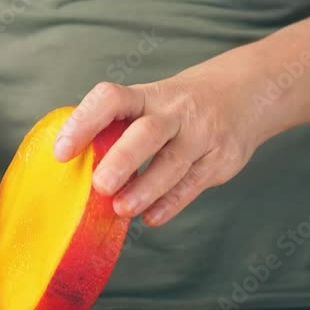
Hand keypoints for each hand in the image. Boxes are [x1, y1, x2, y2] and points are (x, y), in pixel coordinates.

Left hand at [53, 56, 274, 226]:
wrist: (248, 91)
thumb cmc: (179, 106)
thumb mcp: (151, 102)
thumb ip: (119, 128)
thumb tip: (72, 165)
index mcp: (147, 95)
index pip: (111, 99)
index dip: (84, 122)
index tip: (61, 151)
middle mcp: (175, 111)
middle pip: (148, 132)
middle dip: (122, 159)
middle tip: (99, 186)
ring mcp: (202, 135)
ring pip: (173, 163)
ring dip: (146, 188)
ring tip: (121, 209)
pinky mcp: (221, 159)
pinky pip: (193, 184)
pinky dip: (171, 203)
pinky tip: (151, 218)